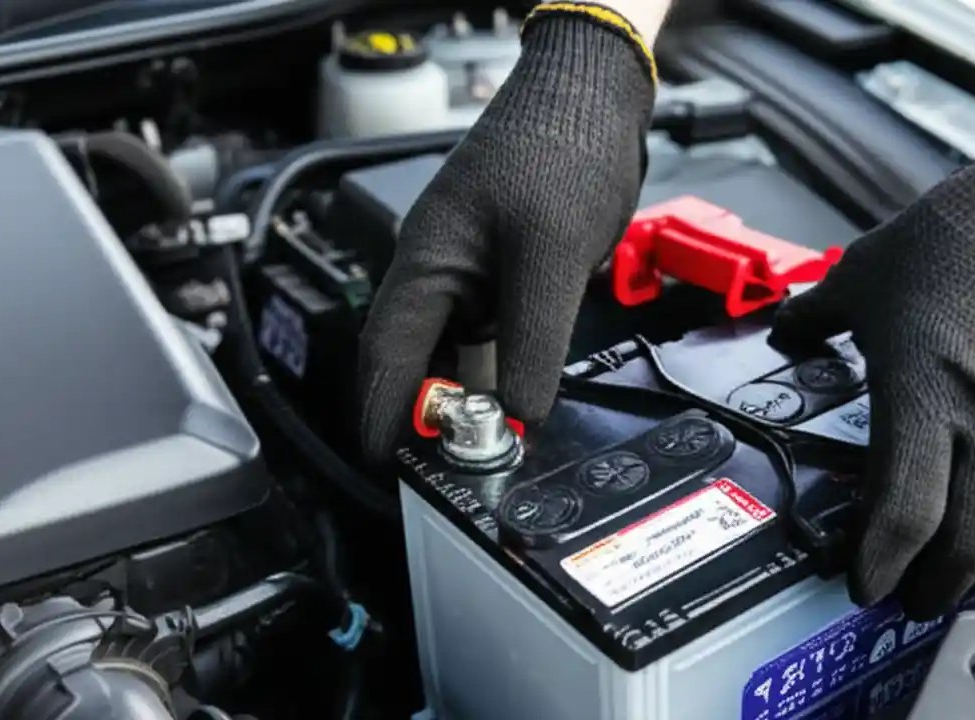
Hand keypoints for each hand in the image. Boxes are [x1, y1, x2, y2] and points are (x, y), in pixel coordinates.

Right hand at [357, 5, 655, 464]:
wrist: (592, 96)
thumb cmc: (560, 150)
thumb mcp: (549, 257)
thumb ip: (532, 342)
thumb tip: (521, 414)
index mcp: (426, 262)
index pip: (385, 356)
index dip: (383, 416)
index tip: (386, 467)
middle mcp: (438, 269)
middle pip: (413, 359)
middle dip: (426, 415)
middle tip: (449, 468)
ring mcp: (470, 268)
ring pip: (454, 350)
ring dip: (465, 394)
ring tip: (485, 444)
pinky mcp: (503, 267)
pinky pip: (488, 332)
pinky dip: (498, 367)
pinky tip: (516, 392)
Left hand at [772, 119, 974, 618]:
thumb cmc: (955, 241)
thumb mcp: (860, 274)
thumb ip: (815, 314)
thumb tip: (785, 330)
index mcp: (920, 394)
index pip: (905, 508)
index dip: (882, 559)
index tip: (861, 582)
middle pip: (966, 540)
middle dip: (934, 587)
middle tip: (901, 603)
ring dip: (973, 567)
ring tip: (941, 584)